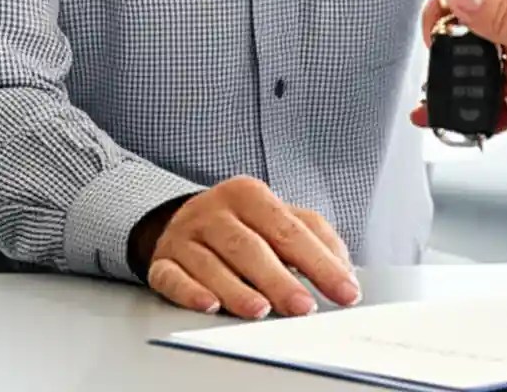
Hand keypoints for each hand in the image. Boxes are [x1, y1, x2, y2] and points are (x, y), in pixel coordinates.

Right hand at [142, 177, 359, 318]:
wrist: (185, 219)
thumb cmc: (244, 224)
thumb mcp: (281, 218)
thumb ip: (317, 238)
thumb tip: (344, 270)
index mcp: (250, 194)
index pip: (290, 230)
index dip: (320, 263)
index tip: (345, 291)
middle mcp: (215, 212)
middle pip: (250, 247)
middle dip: (280, 280)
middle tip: (303, 307)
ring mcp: (185, 235)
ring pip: (212, 264)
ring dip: (237, 290)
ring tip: (260, 311)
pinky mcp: (162, 260)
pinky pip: (172, 276)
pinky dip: (190, 292)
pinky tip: (209, 305)